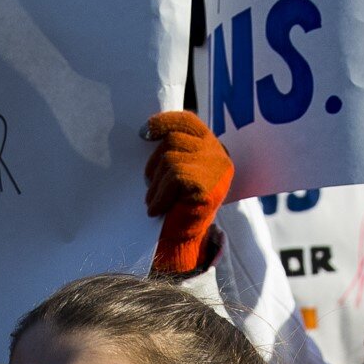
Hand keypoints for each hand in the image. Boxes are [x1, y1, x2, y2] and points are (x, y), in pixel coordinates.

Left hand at [142, 110, 232, 278]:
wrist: (183, 242)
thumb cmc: (174, 204)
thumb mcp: (175, 170)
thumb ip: (171, 149)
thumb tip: (145, 131)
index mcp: (211, 147)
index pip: (188, 121)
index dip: (164, 122)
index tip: (144, 134)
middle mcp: (219, 155)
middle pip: (174, 140)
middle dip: (154, 163)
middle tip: (149, 184)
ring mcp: (216, 170)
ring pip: (171, 159)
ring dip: (155, 182)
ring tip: (154, 200)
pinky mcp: (209, 187)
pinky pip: (174, 178)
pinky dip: (160, 195)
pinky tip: (156, 210)